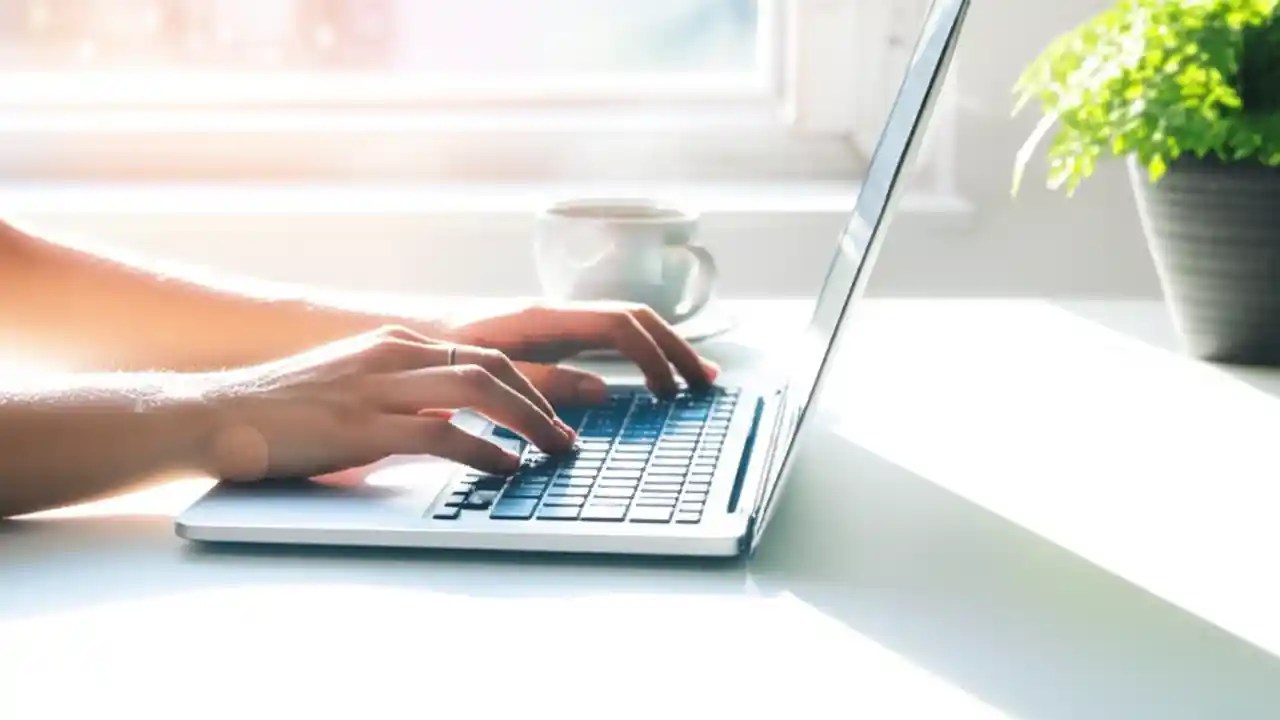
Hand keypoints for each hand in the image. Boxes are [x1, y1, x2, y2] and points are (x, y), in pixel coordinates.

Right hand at [204, 326, 576, 481]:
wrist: (215, 414)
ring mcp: (378, 388)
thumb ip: (405, 400)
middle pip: (494, 366)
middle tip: (570, 435)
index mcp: (394, 343)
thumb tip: (455, 428)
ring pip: (480, 390)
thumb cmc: (284, 411)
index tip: (562, 407)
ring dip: (530, 422)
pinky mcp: (361, 427)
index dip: (531, 381)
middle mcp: (393, 355)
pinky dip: (485, 452)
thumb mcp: (354, 389)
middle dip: (544, 399)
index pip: (482, 354)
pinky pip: (443, 435)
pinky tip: (506, 468)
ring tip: (555, 451)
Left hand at [440, 301, 719, 402]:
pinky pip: (605, 340)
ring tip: (692, 379)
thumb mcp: (485, 375)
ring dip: (661, 349)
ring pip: (624, 326)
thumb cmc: (434, 358)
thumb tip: (603, 388)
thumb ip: (542, 381)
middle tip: (706, 381)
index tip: (673, 390)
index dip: (654, 355)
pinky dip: (636, 355)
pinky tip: (649, 379)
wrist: (395, 344)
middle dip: (674, 347)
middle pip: (634, 318)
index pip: (620, 325)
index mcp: (543, 318)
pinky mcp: (548, 339)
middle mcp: (554, 314)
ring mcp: (554, 325)